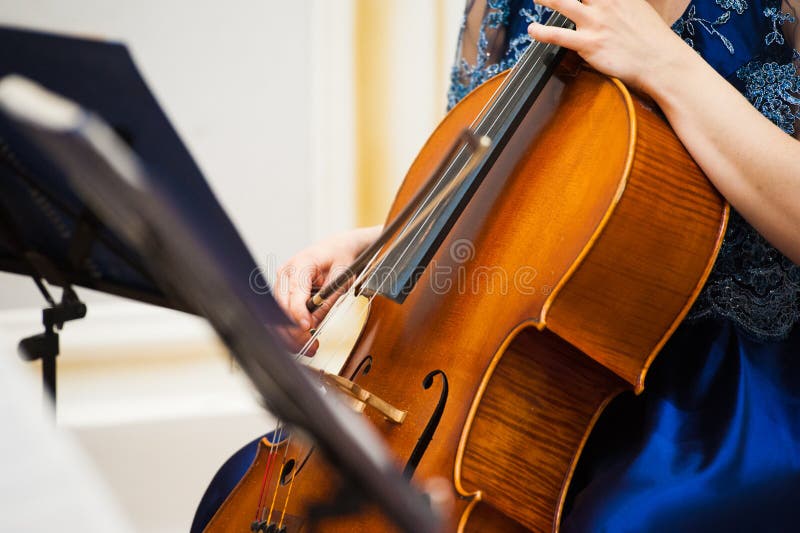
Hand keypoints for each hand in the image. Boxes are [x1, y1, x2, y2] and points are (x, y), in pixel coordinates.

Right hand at [274, 225, 380, 351]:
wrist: (337, 247)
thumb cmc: (340, 258)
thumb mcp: (342, 278)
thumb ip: (327, 300)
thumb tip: (313, 324)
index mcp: (300, 263)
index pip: (294, 292)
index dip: (298, 313)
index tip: (307, 328)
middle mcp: (286, 272)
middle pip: (281, 307)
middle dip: (294, 330)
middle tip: (311, 347)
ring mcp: (282, 282)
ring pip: (278, 314)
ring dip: (291, 334)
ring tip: (310, 348)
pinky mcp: (283, 292)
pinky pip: (282, 313)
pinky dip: (291, 329)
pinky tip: (303, 341)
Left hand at [528, 0, 689, 92]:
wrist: (662, 62)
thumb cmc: (652, 39)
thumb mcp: (637, 7)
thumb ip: (618, 3)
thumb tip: (608, 4)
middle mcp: (606, 2)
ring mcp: (596, 22)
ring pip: (562, 2)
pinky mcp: (589, 44)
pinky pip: (558, 35)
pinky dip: (541, 32)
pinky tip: (532, 30)